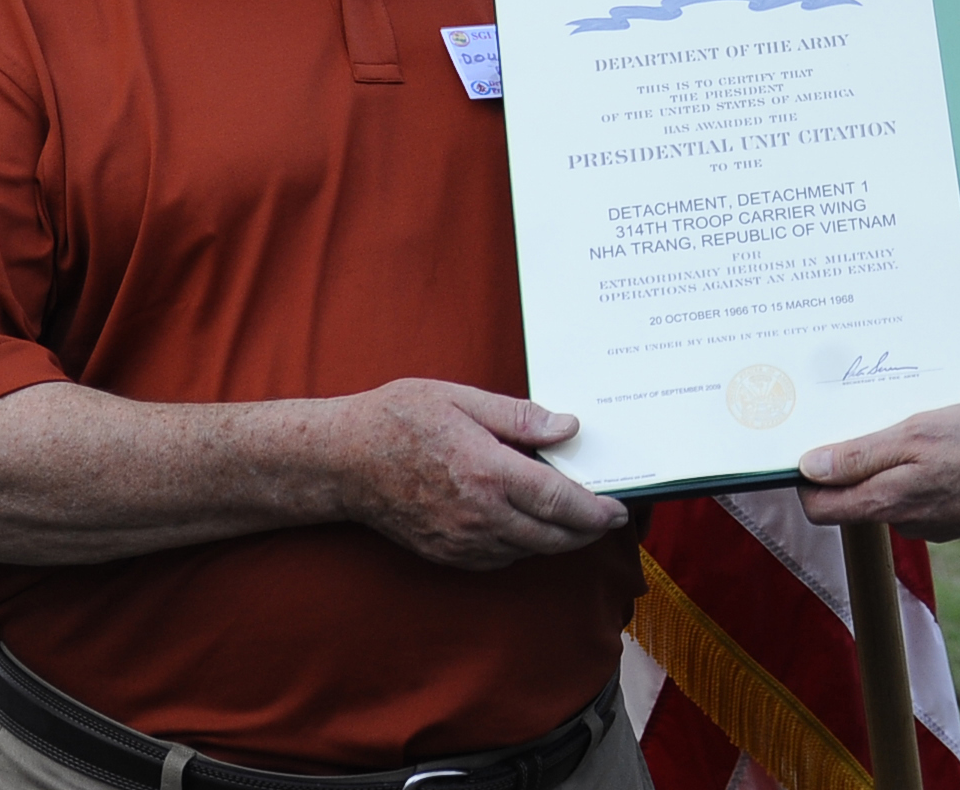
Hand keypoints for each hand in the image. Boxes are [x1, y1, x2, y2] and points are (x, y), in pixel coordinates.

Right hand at [321, 378, 627, 569]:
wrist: (341, 462)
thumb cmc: (398, 419)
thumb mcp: (461, 399)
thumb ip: (519, 417)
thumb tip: (568, 426)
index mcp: (488, 472)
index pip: (559, 501)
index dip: (595, 510)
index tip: (618, 508)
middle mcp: (479, 515)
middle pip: (552, 536)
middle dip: (586, 530)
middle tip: (607, 517)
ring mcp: (461, 541)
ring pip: (527, 551)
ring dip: (556, 540)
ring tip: (574, 519)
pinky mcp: (445, 554)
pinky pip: (499, 559)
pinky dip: (523, 547)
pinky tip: (529, 527)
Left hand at [795, 403, 959, 539]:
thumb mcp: (913, 435)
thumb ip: (859, 456)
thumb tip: (808, 467)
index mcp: (884, 502)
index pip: (820, 508)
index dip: (807, 480)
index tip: (811, 447)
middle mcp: (901, 521)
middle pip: (853, 500)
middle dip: (850, 467)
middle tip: (865, 423)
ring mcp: (928, 523)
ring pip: (889, 494)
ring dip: (890, 466)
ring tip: (912, 429)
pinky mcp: (952, 518)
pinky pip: (920, 496)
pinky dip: (920, 473)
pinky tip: (941, 448)